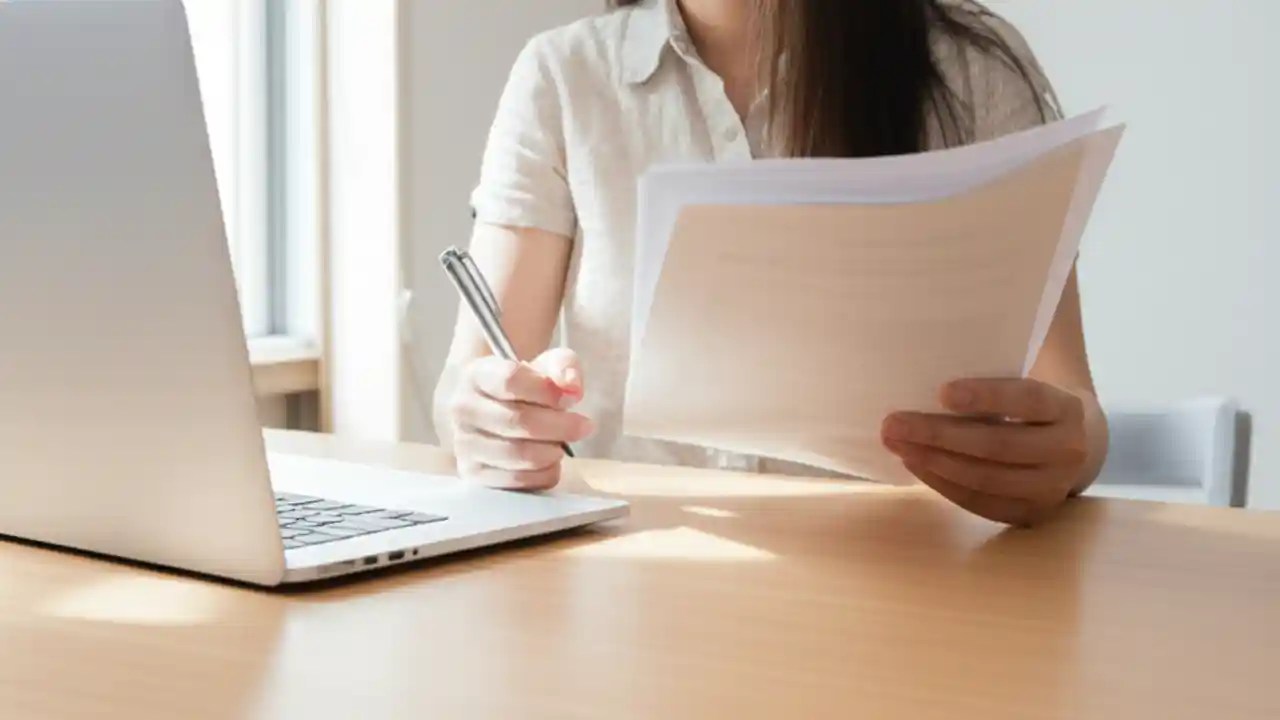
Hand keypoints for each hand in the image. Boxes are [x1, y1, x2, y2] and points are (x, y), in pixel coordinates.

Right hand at [448, 348, 594, 490]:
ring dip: (552, 451)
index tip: (571, 398)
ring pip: (518, 453)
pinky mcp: (474, 473)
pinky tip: (551, 461)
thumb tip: (572, 388)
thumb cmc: (527, 385)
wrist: (498, 408)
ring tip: (563, 444)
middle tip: (584, 426)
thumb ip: (564, 367)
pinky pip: (517, 480)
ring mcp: (465, 444)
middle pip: (517, 420)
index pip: (510, 380)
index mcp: (477, 374)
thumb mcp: (548, 364)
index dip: (546, 390)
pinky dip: (543, 473)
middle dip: (560, 426)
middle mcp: (463, 409)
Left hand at [881, 378, 1088, 525]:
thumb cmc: (1033, 404)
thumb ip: (995, 366)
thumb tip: (932, 350)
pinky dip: (943, 484)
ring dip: (934, 462)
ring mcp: (1052, 489)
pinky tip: (915, 464)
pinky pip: (980, 503)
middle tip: (894, 423)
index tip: (942, 392)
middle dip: (940, 434)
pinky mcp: (1030, 513)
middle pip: (998, 445)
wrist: (1079, 444)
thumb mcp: (1029, 378)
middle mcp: (1067, 451)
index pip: (1028, 399)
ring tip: (897, 444)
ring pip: (986, 479)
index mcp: (1067, 408)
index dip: (987, 396)